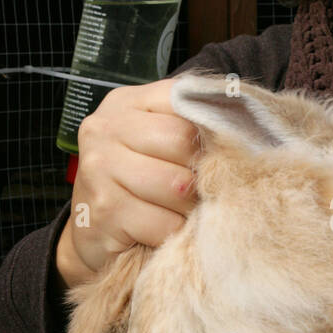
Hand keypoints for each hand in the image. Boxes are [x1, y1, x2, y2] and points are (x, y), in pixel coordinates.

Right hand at [54, 78, 201, 289]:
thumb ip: (189, 125)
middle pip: (182, 141)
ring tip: (179, 210)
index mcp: (126, 104)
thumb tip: (241, 129)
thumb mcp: (157, 143)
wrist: (91, 233)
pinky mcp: (104, 211)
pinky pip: (164, 224)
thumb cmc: (136, 183)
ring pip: (177, 186)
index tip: (217, 151)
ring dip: (188, 207)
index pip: (184, 99)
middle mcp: (106, 129)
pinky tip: (160, 229)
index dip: (210, 128)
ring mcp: (99, 169)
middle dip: (199, 172)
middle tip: (196, 188)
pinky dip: (173, 232)